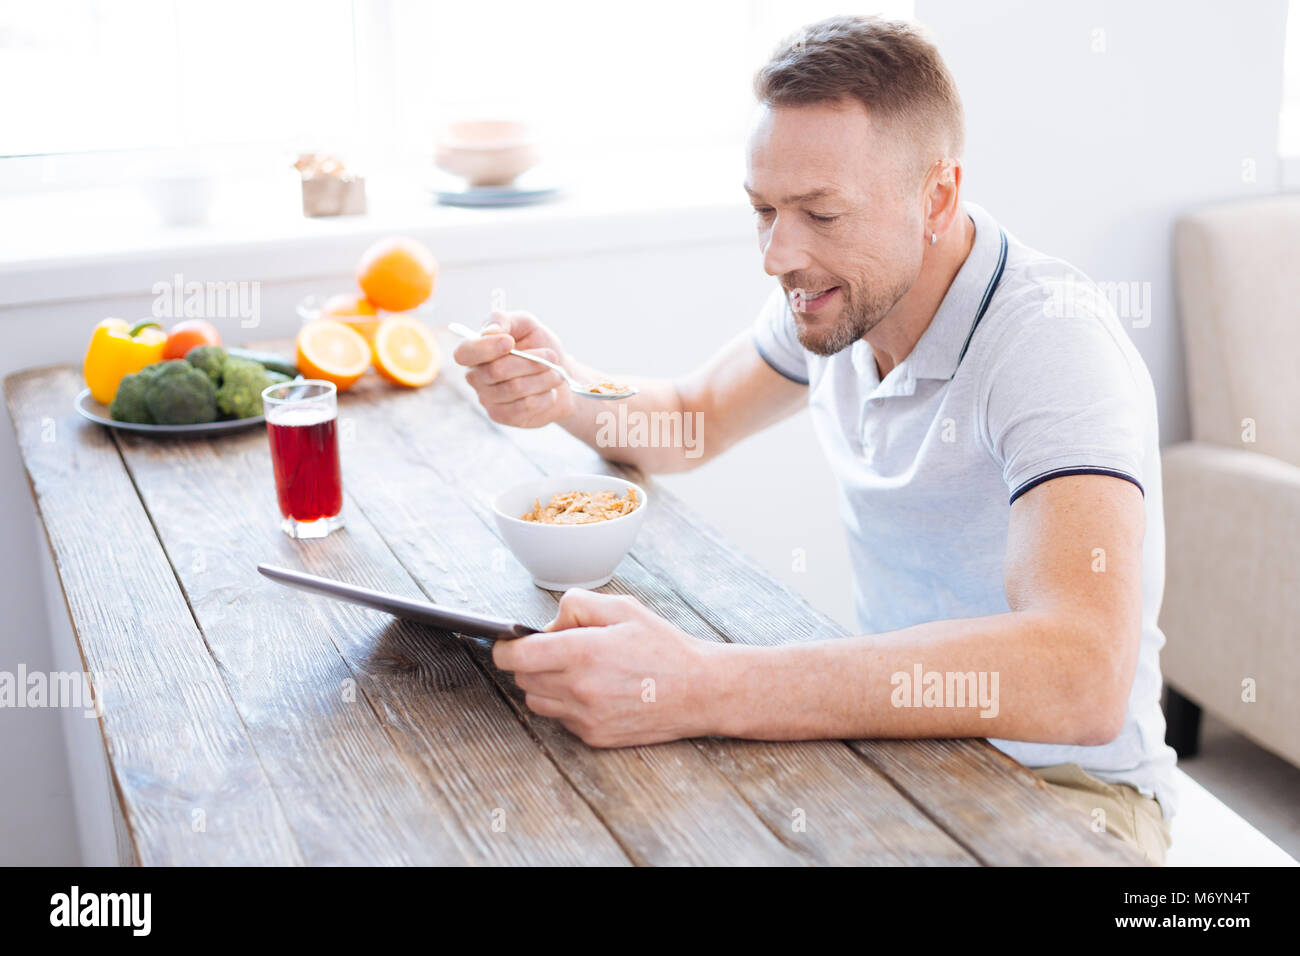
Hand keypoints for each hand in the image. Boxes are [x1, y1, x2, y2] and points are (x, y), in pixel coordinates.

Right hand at [452, 310, 575, 426]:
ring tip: (556, 373)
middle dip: (530, 362)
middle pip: (496, 371)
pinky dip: (544, 396)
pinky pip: (524, 407)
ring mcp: (487, 398)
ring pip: (514, 389)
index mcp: (475, 351)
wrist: (559, 374)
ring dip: (542, 378)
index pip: (465, 353)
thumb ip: (504, 320)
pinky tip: (549, 391)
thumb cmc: (537, 344)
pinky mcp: (502, 416)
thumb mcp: (525, 324)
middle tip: (552, 356)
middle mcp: (476, 376)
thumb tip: (490, 330)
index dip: (485, 348)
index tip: (510, 342)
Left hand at [492, 590, 721, 746]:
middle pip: (522, 678)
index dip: (505, 647)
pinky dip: (566, 704)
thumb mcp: (623, 608)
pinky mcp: (593, 737)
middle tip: (558, 650)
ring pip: (536, 700)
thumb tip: (548, 624)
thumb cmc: (664, 646)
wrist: (699, 691)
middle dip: (530, 661)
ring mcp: (585, 717)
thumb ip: (577, 604)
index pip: (515, 656)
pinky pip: (560, 719)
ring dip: (545, 684)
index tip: (509, 642)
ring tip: (577, 670)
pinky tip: (594, 691)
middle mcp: (579, 689)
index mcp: (583, 653)